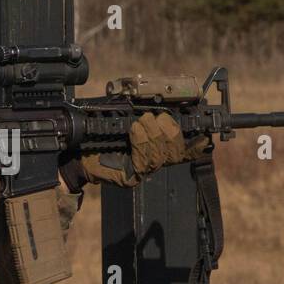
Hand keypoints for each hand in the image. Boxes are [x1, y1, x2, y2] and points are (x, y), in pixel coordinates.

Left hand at [79, 112, 208, 186]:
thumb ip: (145, 115)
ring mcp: (143, 172)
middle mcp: (153, 162)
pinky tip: (135, 130)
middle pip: (177, 152)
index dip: (197, 145)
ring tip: (141, 121)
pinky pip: (145, 159)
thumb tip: (163, 106)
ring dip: (153, 133)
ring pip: (162, 154)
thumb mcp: (125, 121)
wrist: (77, 154)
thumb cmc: (100, 135)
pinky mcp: (131, 177)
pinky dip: (141, 140)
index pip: (185, 151)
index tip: (205, 134)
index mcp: (156, 149)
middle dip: (170, 130)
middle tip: (155, 117)